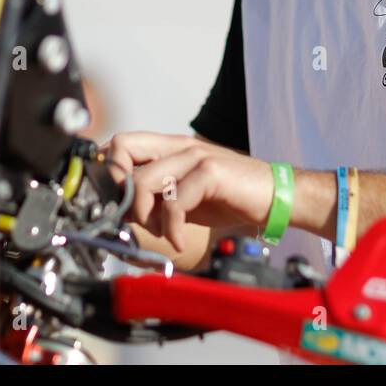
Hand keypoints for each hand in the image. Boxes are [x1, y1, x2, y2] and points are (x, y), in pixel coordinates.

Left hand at [103, 131, 275, 252]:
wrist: (275, 197)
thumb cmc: (230, 197)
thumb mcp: (185, 195)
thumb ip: (156, 196)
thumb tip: (122, 212)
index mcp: (169, 148)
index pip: (121, 143)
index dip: (110, 171)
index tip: (117, 202)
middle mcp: (178, 146)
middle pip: (122, 151)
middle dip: (119, 191)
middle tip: (134, 218)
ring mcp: (195, 156)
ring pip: (143, 180)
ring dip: (145, 217)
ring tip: (165, 233)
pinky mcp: (211, 171)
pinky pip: (174, 202)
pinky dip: (172, 229)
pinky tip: (181, 242)